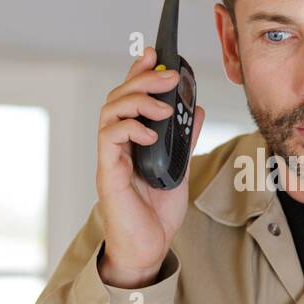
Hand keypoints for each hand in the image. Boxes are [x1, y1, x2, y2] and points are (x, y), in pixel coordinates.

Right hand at [96, 46, 204, 287]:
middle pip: (117, 97)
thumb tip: (196, 108)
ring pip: (109, 112)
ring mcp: (110, 158)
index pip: (129, 97)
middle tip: (168, 75)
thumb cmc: (156, 214)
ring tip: (164, 106)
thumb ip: (184, 139)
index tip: (154, 53)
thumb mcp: (179, 168)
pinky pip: (110, 140)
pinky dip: (130, 129)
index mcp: (131, 140)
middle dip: (142, 79)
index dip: (138, 72)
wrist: (148, 249)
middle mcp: (116, 145)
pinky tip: (151, 133)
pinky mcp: (108, 174)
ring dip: (137, 101)